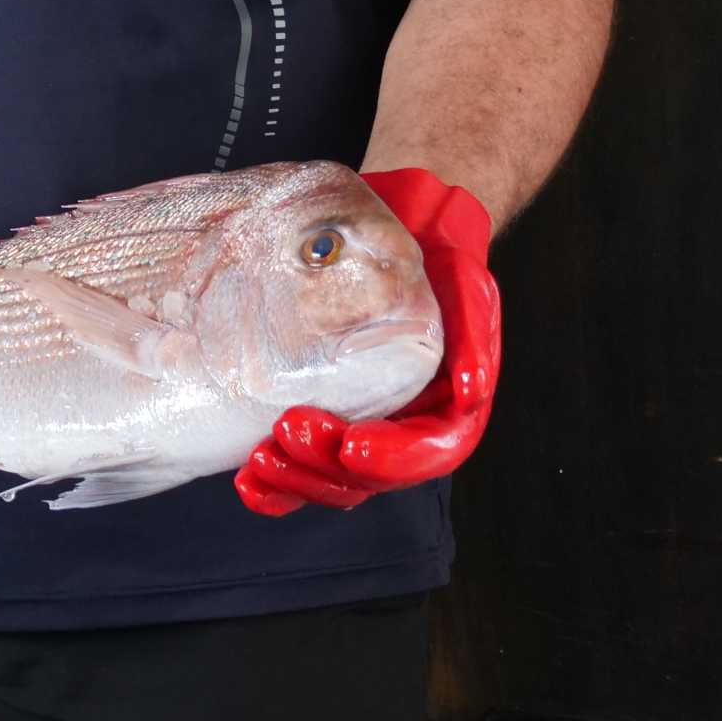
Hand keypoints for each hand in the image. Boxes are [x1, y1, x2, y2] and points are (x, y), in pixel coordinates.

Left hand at [237, 168, 499, 515]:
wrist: (393, 234)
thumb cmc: (430, 263)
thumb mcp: (461, 283)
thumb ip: (471, 329)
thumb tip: (467, 387)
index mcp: (445, 404)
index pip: (430, 451)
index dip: (396, 460)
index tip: (354, 446)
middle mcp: (403, 424)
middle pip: (373, 476)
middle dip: (329, 469)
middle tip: (287, 435)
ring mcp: (359, 424)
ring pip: (335, 479)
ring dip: (298, 480)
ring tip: (261, 460)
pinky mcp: (319, 416)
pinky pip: (301, 465)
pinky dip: (276, 486)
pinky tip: (250, 485)